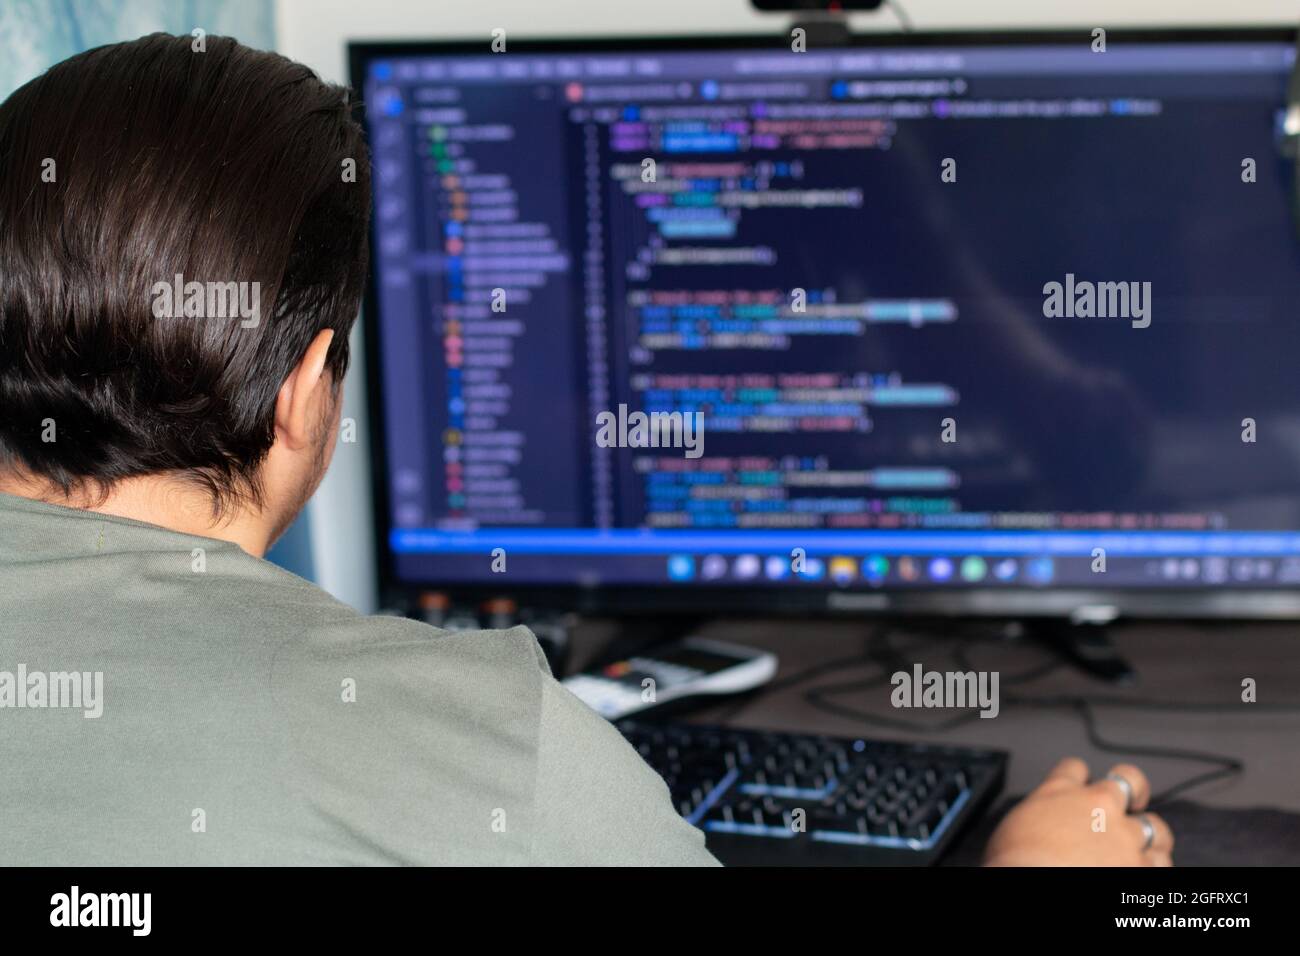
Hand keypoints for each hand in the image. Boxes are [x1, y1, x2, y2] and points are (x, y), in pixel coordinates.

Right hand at [983, 759, 1173, 866]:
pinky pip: (1161, 862)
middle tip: (1134, 798)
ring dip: (1150, 836)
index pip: (1075, 768)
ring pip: (1155, 826)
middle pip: (1129, 781)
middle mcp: (1097, 807)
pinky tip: (1144, 870)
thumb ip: (1038, 817)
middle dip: (1134, 788)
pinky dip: (1154, 866)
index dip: (1078, 776)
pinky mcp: (1141, 866)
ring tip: (1143, 847)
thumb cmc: (1015, 862)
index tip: (1080, 784)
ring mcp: (1124, 836)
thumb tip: (1039, 829)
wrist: (1034, 883)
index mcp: (1059, 792)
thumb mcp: (1013, 826)